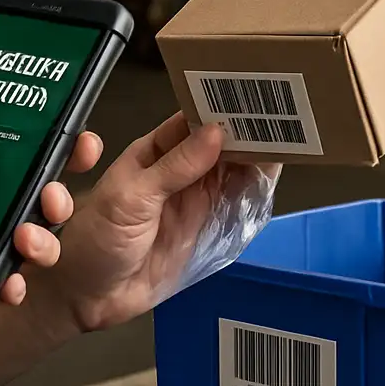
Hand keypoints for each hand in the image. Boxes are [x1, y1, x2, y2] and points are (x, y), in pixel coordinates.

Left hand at [0, 90, 103, 306]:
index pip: (27, 161)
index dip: (59, 149)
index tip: (77, 139)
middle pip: (45, 201)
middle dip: (61, 194)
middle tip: (52, 192)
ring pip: (38, 243)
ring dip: (44, 238)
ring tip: (26, 234)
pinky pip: (11, 286)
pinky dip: (16, 283)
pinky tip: (10, 280)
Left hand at [29, 113, 278, 334]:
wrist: (89, 296)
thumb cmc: (97, 238)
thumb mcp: (132, 197)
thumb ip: (175, 167)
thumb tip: (216, 132)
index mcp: (154, 151)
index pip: (193, 119)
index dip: (221, 105)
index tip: (255, 89)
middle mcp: (179, 170)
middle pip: (220, 142)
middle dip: (247, 128)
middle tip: (289, 108)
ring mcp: (195, 198)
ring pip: (234, 168)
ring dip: (258, 154)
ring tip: (295, 132)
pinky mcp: (207, 227)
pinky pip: (236, 201)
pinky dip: (256, 187)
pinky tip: (280, 171)